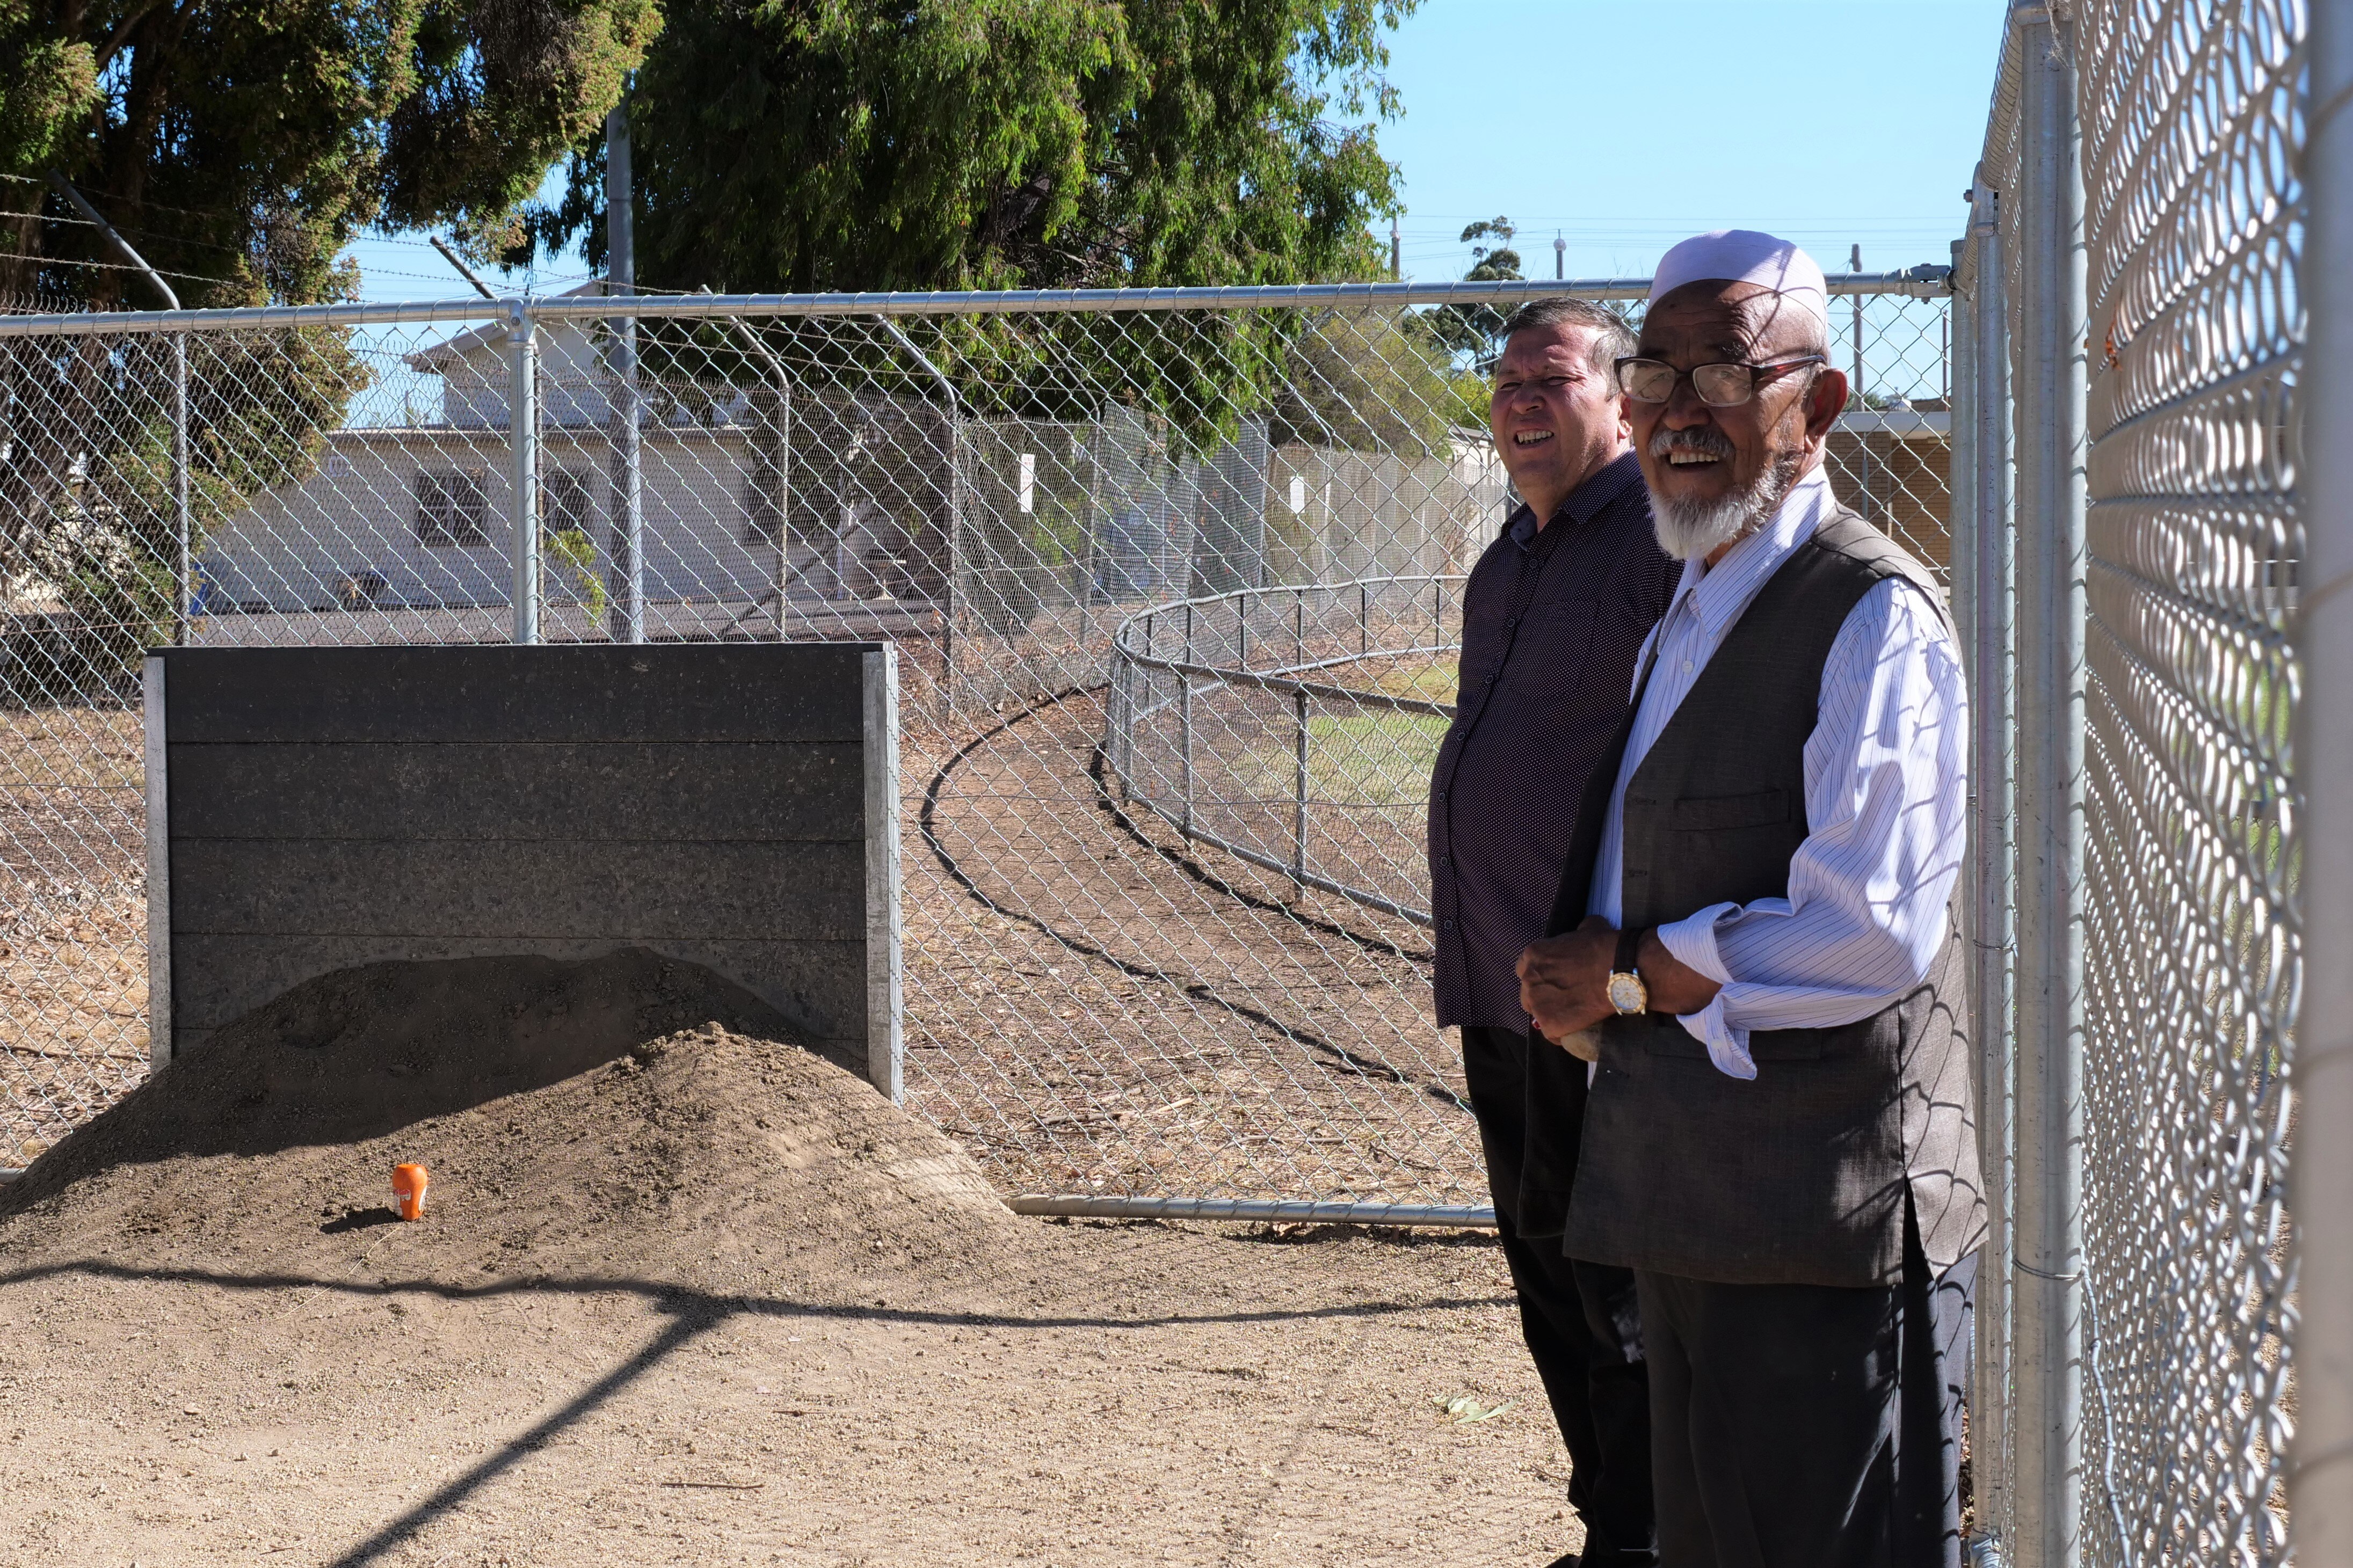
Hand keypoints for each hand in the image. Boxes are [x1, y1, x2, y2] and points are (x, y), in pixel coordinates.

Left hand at [1516, 919, 1728, 1052]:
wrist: (1620, 972)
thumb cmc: (1604, 947)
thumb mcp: (1588, 927)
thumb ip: (1576, 933)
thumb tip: (1583, 932)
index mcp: (1533, 954)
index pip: (1525, 968)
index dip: (1541, 974)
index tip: (1554, 979)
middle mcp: (1529, 979)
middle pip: (1528, 991)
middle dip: (1542, 994)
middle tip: (1563, 997)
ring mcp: (1537, 1003)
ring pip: (1536, 1013)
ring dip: (1549, 1013)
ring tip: (1569, 1014)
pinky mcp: (1550, 1024)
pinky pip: (1550, 1034)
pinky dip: (1560, 1033)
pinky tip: (1573, 1030)